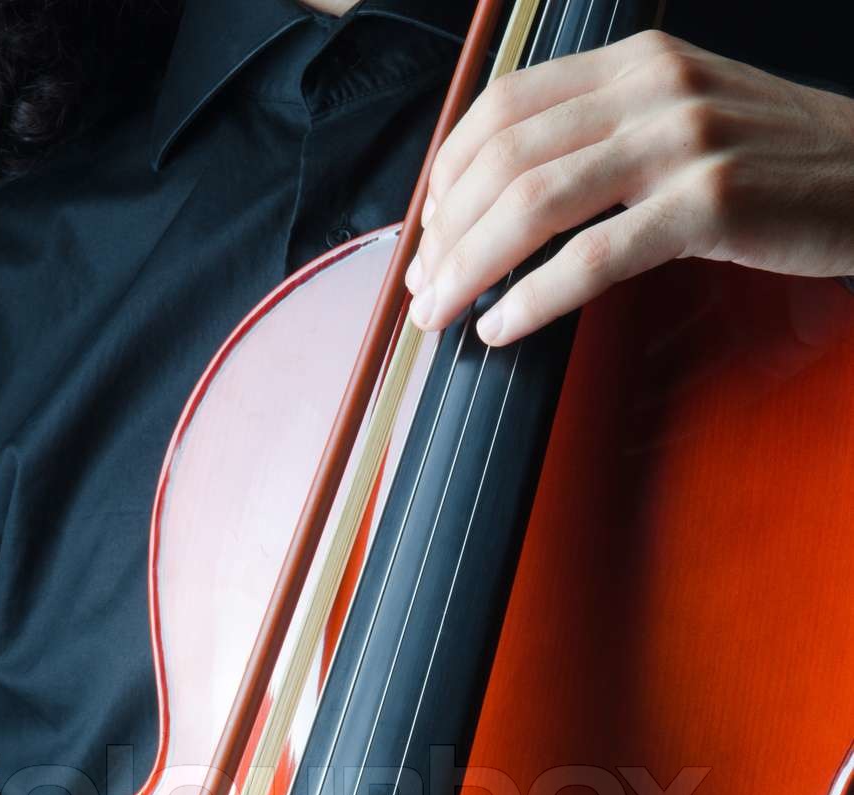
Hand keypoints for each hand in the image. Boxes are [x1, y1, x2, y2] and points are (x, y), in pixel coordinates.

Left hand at [406, 30, 853, 345]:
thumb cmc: (778, 165)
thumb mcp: (687, 120)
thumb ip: (607, 137)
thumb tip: (513, 196)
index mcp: (637, 64)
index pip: (506, 106)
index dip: (448, 174)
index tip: (426, 232)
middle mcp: (653, 89)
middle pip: (508, 156)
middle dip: (446, 231)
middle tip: (420, 287)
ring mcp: (682, 143)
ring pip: (536, 202)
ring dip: (471, 265)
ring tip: (441, 312)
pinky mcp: (710, 205)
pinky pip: (593, 257)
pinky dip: (532, 298)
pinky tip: (501, 326)